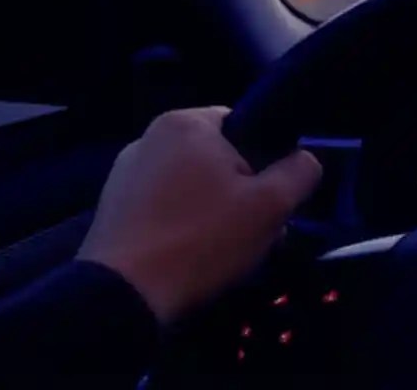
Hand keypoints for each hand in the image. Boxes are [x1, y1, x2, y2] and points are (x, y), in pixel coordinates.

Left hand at [78, 107, 321, 323]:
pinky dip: (179, 223)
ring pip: (190, 184)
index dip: (267, 161)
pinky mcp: (111, 206)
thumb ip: (300, 172)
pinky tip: (187, 254)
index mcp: (187, 122)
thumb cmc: (202, 239)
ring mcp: (123, 171)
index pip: (244, 124)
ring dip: (210, 208)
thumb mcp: (271, 206)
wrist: (124, 294)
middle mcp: (149, 136)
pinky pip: (162, 205)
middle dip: (239, 189)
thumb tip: (305, 159)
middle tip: (252, 229)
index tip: (270, 199)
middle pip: (217, 157)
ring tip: (218, 248)